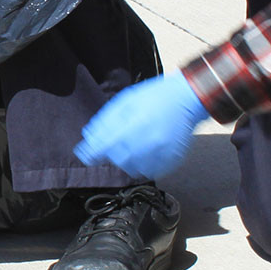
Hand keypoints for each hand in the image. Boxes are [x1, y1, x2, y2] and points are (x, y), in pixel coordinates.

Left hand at [76, 70, 208, 178]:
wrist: (185, 99)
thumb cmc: (153, 97)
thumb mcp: (126, 101)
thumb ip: (106, 120)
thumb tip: (89, 137)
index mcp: (135, 124)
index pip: (106, 146)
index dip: (92, 153)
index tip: (85, 156)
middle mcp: (148, 141)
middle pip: (118, 160)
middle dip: (112, 154)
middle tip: (116, 144)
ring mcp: (161, 153)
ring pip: (133, 169)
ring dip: (127, 161)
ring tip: (133, 146)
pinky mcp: (171, 160)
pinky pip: (150, 172)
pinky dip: (143, 166)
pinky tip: (145, 152)